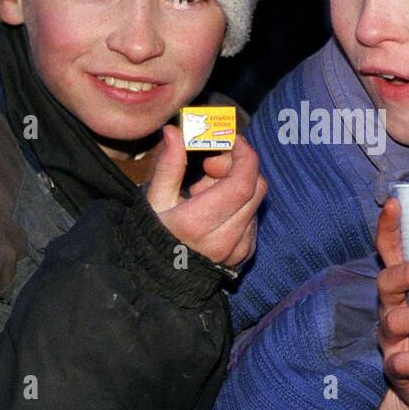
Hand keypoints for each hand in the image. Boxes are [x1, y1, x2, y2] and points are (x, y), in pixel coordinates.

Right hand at [146, 126, 266, 266]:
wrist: (159, 277)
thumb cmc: (153, 233)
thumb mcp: (154, 199)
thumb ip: (168, 165)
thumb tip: (174, 132)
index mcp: (198, 223)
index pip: (242, 182)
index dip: (243, 154)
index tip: (229, 140)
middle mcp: (224, 239)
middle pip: (255, 187)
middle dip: (237, 166)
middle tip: (208, 167)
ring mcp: (238, 249)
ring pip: (255, 201)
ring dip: (236, 187)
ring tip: (204, 194)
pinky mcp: (245, 254)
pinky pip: (253, 217)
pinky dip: (239, 205)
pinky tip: (214, 212)